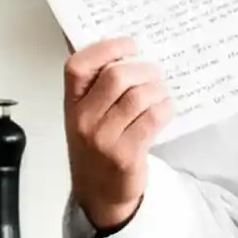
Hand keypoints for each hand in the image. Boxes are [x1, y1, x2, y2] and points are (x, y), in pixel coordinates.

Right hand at [63, 36, 173, 230]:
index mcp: (72, 104)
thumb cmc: (97, 147)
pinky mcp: (126, 154)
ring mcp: (104, 139)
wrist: (99, 194)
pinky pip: (153, 119)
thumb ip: (97, 86)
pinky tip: (165, 109)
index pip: (77, 66)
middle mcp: (84, 120)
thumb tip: (121, 48)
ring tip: (161, 92)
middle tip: (155, 72)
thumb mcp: (86, 115)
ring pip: (139, 96)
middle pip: (116, 77)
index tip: (129, 44)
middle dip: (143, 68)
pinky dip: (165, 108)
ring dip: (158, 89)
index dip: (105, 48)